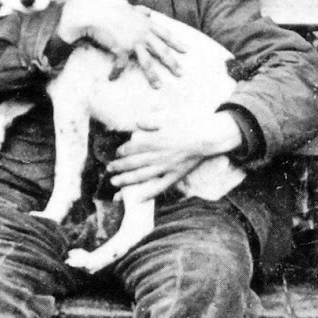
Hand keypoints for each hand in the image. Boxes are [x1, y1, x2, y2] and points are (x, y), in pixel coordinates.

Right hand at [56, 0, 186, 84]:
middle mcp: (143, 33)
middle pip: (162, 51)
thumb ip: (140, 11)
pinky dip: (116, 71)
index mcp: (146, 24)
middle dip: (172, 63)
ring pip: (147, 62)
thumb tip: (148, 12)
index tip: (186, 50)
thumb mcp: (129, 8)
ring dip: (153, 75)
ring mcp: (133, 41)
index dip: (177, 42)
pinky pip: (121, 64)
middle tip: (180, 74)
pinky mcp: (121, 48)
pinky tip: (112, 77)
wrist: (96, 11)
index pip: (166, 34)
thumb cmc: (110, 9)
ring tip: (158, 86)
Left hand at [108, 114, 241, 197]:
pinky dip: (148, 194)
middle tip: (109, 170)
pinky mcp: (175, 175)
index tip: (117, 153)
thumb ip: (150, 121)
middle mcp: (158, 155)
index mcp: (155, 140)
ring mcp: (166, 167)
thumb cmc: (189, 124)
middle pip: (133, 163)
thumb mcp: (168, 117)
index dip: (122, 151)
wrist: (207, 137)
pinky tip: (138, 199)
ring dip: (127, 180)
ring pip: (142, 176)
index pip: (133, 147)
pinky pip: (160, 187)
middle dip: (119, 167)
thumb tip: (136, 123)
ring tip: (114, 184)